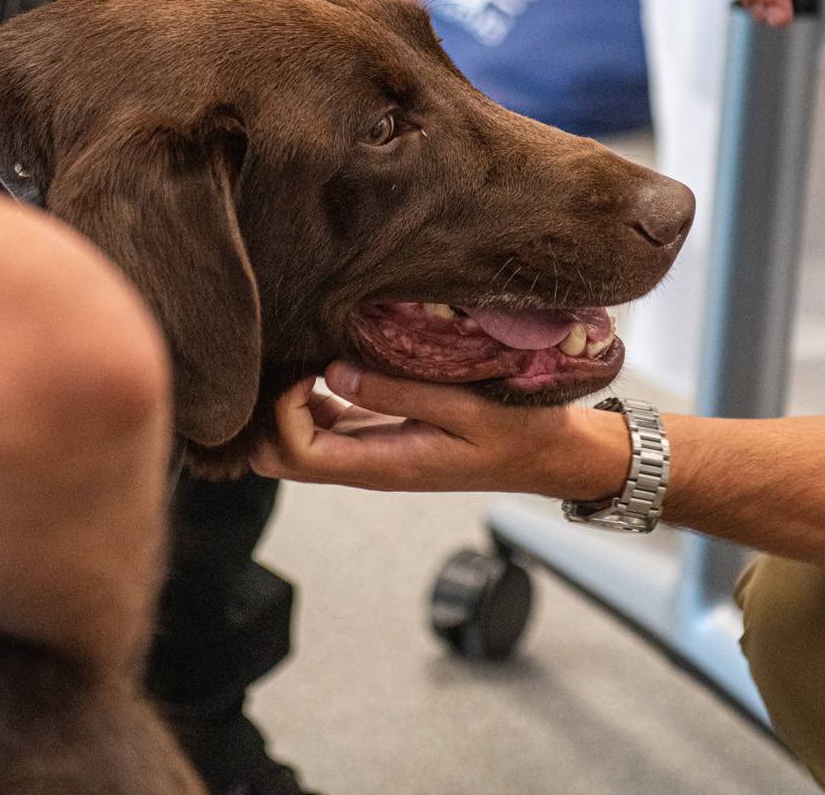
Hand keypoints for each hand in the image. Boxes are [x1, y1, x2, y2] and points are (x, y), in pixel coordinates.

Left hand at [249, 362, 631, 500]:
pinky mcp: (381, 438)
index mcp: (384, 465)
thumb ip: (398, 392)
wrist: (550, 456)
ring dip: (291, 406)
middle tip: (306, 361)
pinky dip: (312, 401)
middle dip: (274, 412)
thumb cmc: (518, 431)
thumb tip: (332, 372)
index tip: (312, 366)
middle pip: (279, 458)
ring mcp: (371, 455)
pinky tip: (336, 364)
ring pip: (296, 445)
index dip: (285, 410)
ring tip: (318, 357)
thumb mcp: (466, 406)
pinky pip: (324, 429)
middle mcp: (368, 467)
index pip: (294, 454)